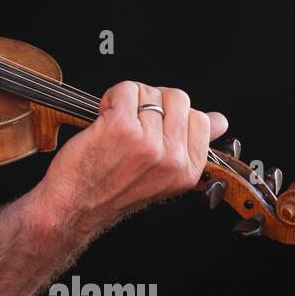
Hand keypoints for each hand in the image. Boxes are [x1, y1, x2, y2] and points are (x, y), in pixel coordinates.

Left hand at [37, 80, 227, 239]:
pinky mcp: (122, 128)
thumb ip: (191, 146)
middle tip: (130, 124)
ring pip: (150, 92)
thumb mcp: (161, 175)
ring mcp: (149, 142)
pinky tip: (103, 116)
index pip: (201, 119)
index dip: (170, 115)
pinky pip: (127, 89)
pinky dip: (111, 96)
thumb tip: (220, 121)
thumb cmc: (109, 189)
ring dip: (127, 101)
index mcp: (188, 170)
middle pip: (178, 98)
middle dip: (152, 102)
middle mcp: (173, 158)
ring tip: (114, 126)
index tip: (151, 128)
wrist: (73, 206)